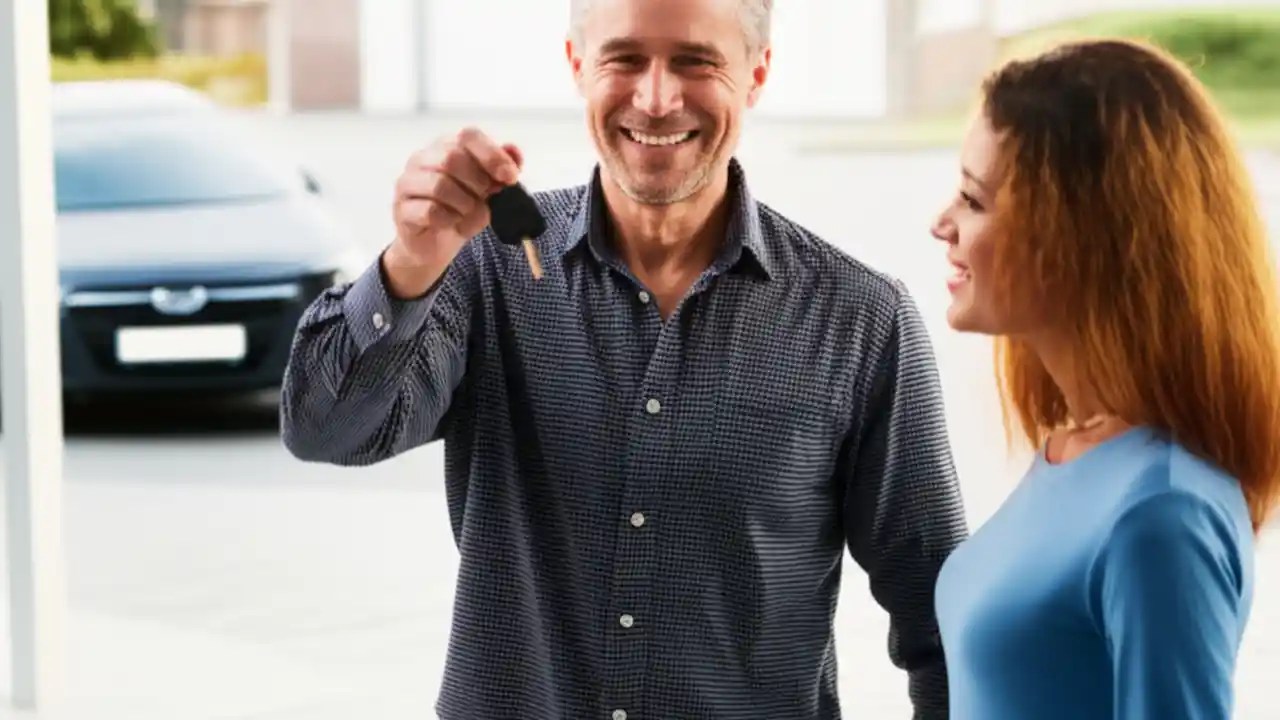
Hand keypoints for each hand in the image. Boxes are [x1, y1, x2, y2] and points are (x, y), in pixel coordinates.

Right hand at [383, 127, 523, 297]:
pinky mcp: (402, 209)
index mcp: (446, 147)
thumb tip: (514, 152)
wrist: (434, 246)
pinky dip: (449, 219)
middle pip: (452, 158)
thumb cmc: (460, 212)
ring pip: (439, 185)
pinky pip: (429, 211)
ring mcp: (408, 183)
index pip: (468, 135)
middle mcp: (422, 159)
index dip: (492, 154)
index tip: (510, 177)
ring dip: (464, 204)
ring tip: (468, 214)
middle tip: (486, 199)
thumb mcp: (489, 192)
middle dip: (478, 183)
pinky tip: (452, 223)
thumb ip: (501, 171)